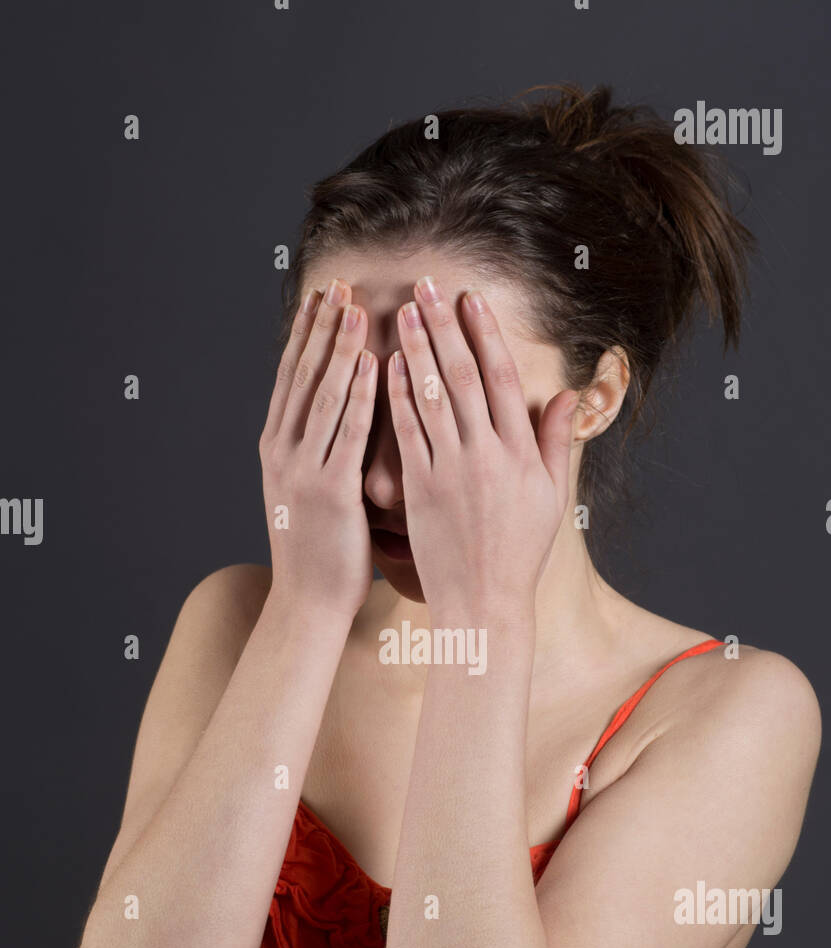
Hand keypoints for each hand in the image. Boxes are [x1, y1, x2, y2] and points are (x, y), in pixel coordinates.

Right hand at [258, 278, 376, 622]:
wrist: (306, 602)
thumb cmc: (320, 549)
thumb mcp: (310, 489)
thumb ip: (321, 449)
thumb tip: (341, 414)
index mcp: (277, 447)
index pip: (292, 377)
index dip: (307, 333)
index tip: (322, 295)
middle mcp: (282, 451)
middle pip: (303, 375)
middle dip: (321, 327)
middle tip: (339, 283)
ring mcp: (301, 470)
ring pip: (323, 395)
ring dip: (340, 348)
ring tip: (356, 307)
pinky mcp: (328, 491)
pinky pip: (347, 432)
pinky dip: (360, 394)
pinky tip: (374, 363)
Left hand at [387, 278, 578, 618]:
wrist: (484, 604)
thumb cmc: (518, 554)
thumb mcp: (551, 498)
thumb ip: (555, 443)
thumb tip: (564, 396)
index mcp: (522, 453)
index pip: (501, 379)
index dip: (485, 334)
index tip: (471, 299)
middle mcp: (488, 455)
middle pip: (463, 376)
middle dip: (444, 326)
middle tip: (427, 285)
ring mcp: (453, 472)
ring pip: (432, 397)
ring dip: (416, 349)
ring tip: (400, 311)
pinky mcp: (422, 491)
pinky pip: (407, 434)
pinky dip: (397, 397)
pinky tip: (386, 366)